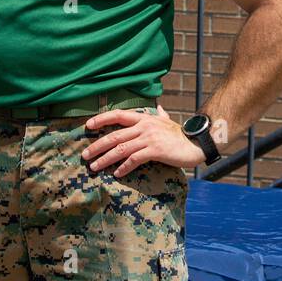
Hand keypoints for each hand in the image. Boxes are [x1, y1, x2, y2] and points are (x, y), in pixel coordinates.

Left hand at [83, 105, 205, 176]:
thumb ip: (161, 115)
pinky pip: (134, 159)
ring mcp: (149, 138)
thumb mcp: (168, 121)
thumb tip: (159, 107)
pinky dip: (124, 167)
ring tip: (94, 167)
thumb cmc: (181, 134)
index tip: (88, 126)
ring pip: (121, 148)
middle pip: (114, 135)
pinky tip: (117, 174)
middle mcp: (144, 126)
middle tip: (85, 155)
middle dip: (97, 145)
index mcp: (144, 118)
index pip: (118, 115)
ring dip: (105, 159)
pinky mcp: (155, 150)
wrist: (196, 142)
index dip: (101, 119)